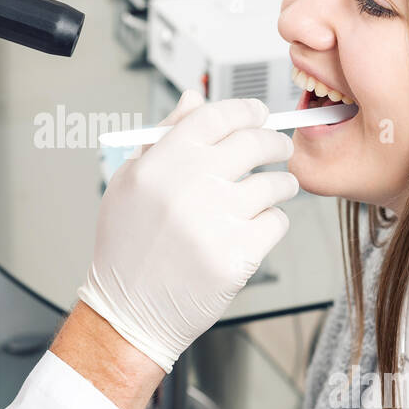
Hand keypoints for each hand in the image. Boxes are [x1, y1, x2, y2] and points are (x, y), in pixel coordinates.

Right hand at [77, 91, 298, 371]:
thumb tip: (195, 98)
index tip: (258, 113)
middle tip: (279, 148)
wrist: (128, 310)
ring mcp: (215, 222)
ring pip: (274, 184)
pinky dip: (272, 222)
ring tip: (276, 189)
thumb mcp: (130, 182)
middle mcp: (188, 187)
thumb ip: (165, 136)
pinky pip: (276, 222)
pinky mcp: (237, 256)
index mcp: (160, 164)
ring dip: (281, 184)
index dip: (245, 110)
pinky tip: (254, 227)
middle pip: (253, 143)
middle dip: (274, 142)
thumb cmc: (127, 247)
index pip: (216, 116)